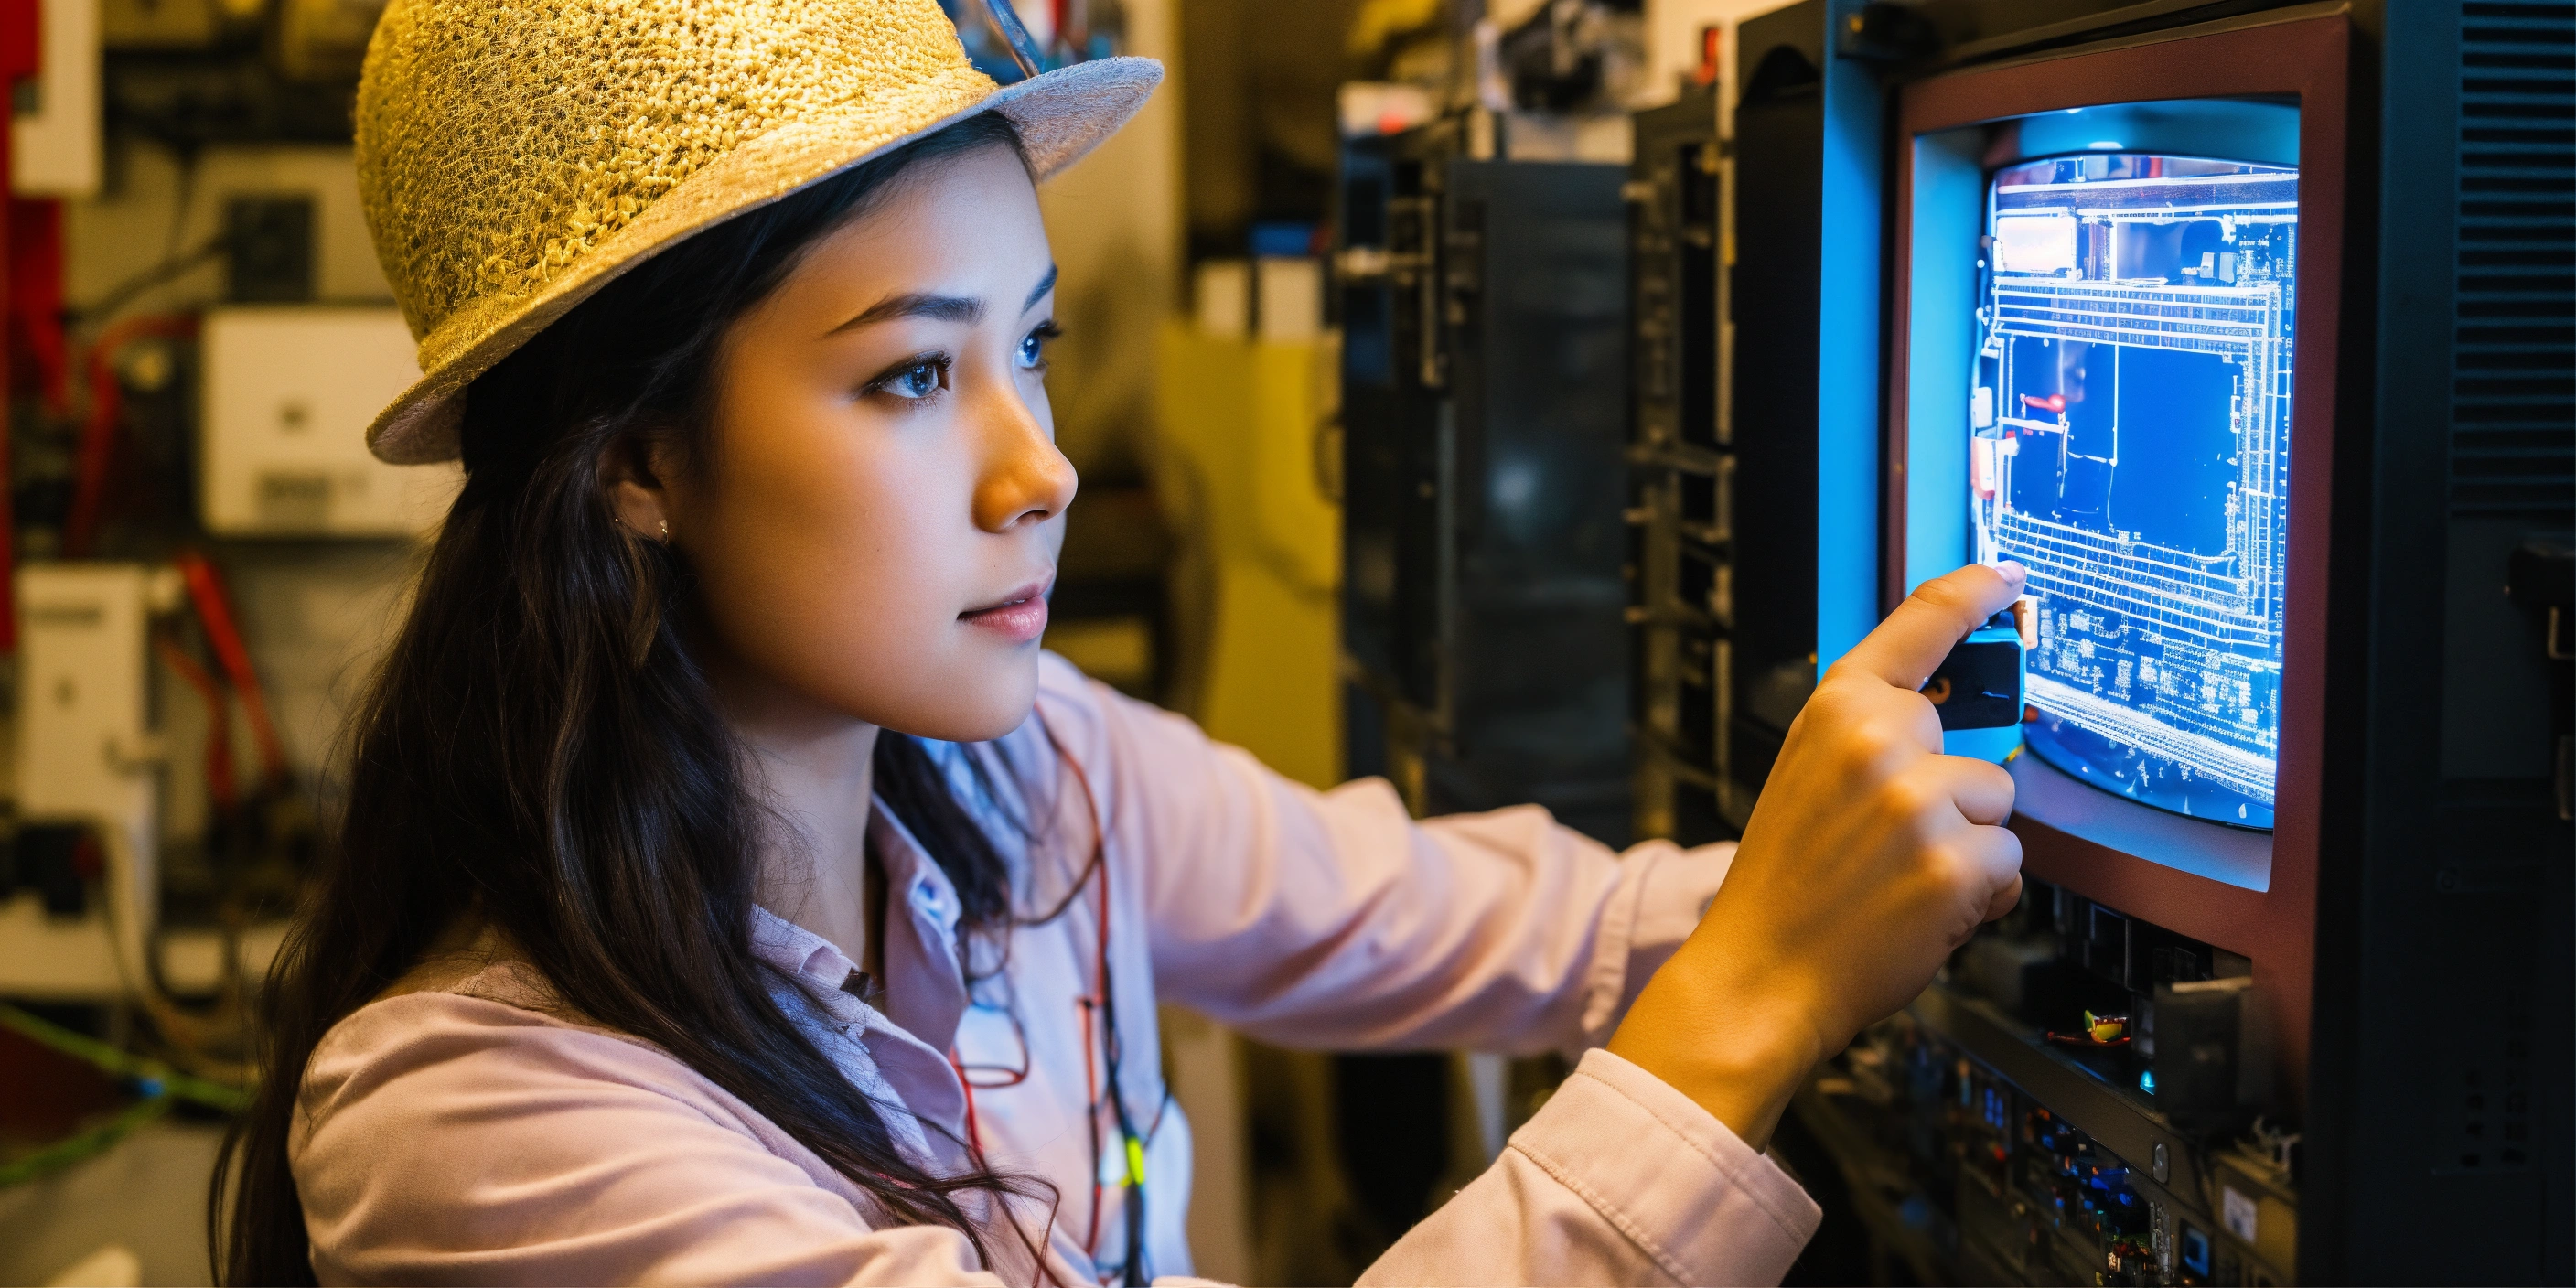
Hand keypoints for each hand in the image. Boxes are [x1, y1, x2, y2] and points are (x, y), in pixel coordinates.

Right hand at [1608, 563, 2027, 1148]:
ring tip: (1903, 880)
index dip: (1975, 593)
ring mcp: (1920, 803)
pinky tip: (1923, 911)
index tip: (2005, 577)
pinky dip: (1980, 896)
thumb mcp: (1807, 774)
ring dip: (1969, 847)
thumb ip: (1868, 734)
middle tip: (1892, 841)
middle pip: (1978, 745)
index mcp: (1837, 709)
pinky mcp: (1956, 864)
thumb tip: (1944, 716)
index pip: (1921, 624)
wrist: (1759, 974)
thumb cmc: (1785, 883)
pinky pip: (2009, 864)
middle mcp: (1880, 742)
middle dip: (1954, 794)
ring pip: (1998, 806)